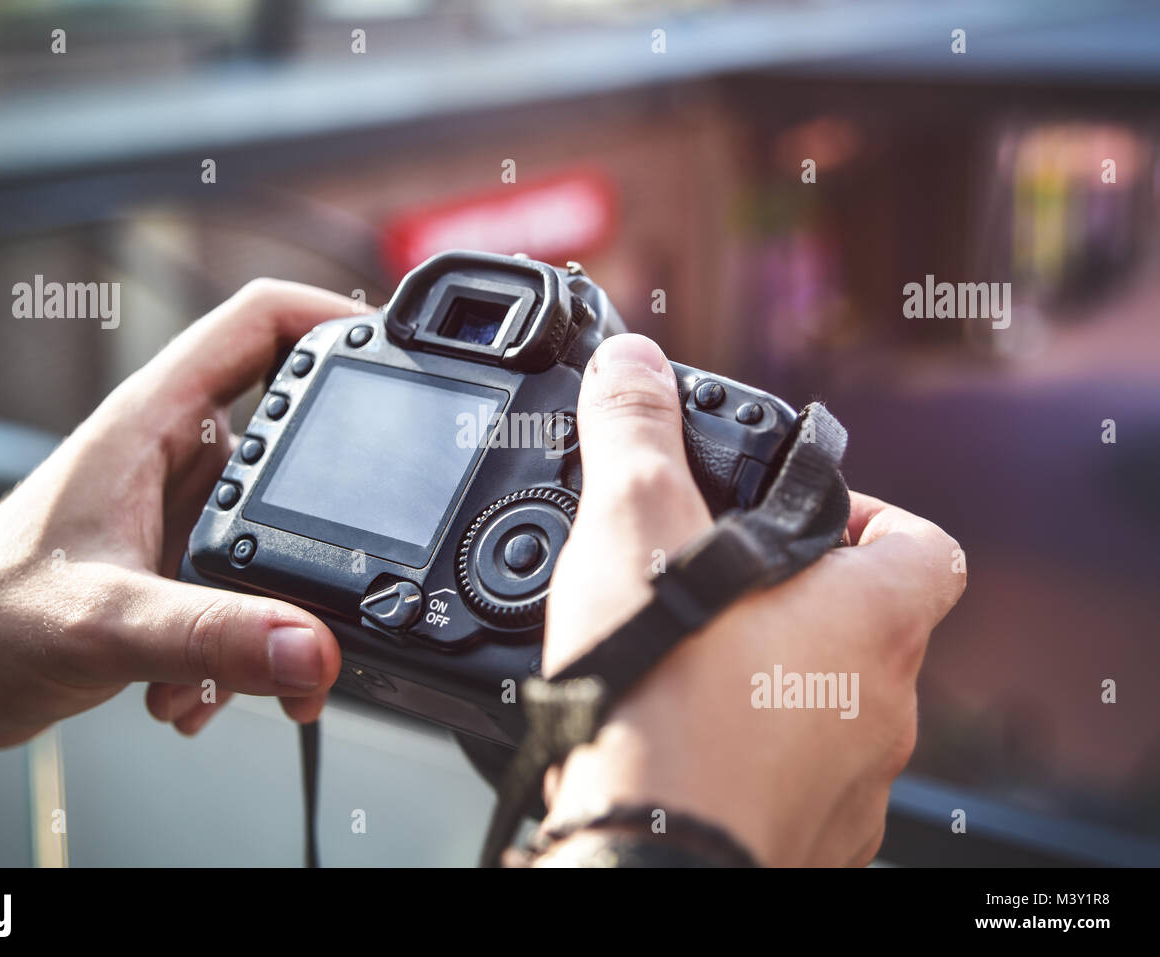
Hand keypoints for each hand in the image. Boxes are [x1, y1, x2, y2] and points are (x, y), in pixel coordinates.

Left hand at [0, 280, 369, 767]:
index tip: (400, 349)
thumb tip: (312, 649)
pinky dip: (251, 641)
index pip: (260, 322)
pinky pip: (253, 583)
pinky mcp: (179, 561)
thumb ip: (211, 637)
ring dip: (283, 603)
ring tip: (256, 670)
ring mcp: (180, 507)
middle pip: (295, 425)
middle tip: (362, 556)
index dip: (334, 316)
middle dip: (335, 500)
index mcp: (154, 421)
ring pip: (280, 522)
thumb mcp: (104, 623)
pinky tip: (207, 691)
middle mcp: (174, 453)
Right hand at [539, 334, 964, 865]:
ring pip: (826, 711)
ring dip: (770, 679)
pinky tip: (679, 738)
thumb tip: (631, 364)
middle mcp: (880, 710)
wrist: (642, 856)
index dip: (871, 516)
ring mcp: (848, 786)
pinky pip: (790, 779)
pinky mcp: (801, 841)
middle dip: (793, 601)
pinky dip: (748, 753)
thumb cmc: (659, 704)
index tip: (803, 515)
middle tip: (713, 587)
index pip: (924, 546)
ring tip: (683, 662)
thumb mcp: (635, 530)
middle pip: (865, 631)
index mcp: (868, 623)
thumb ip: (636, 434)